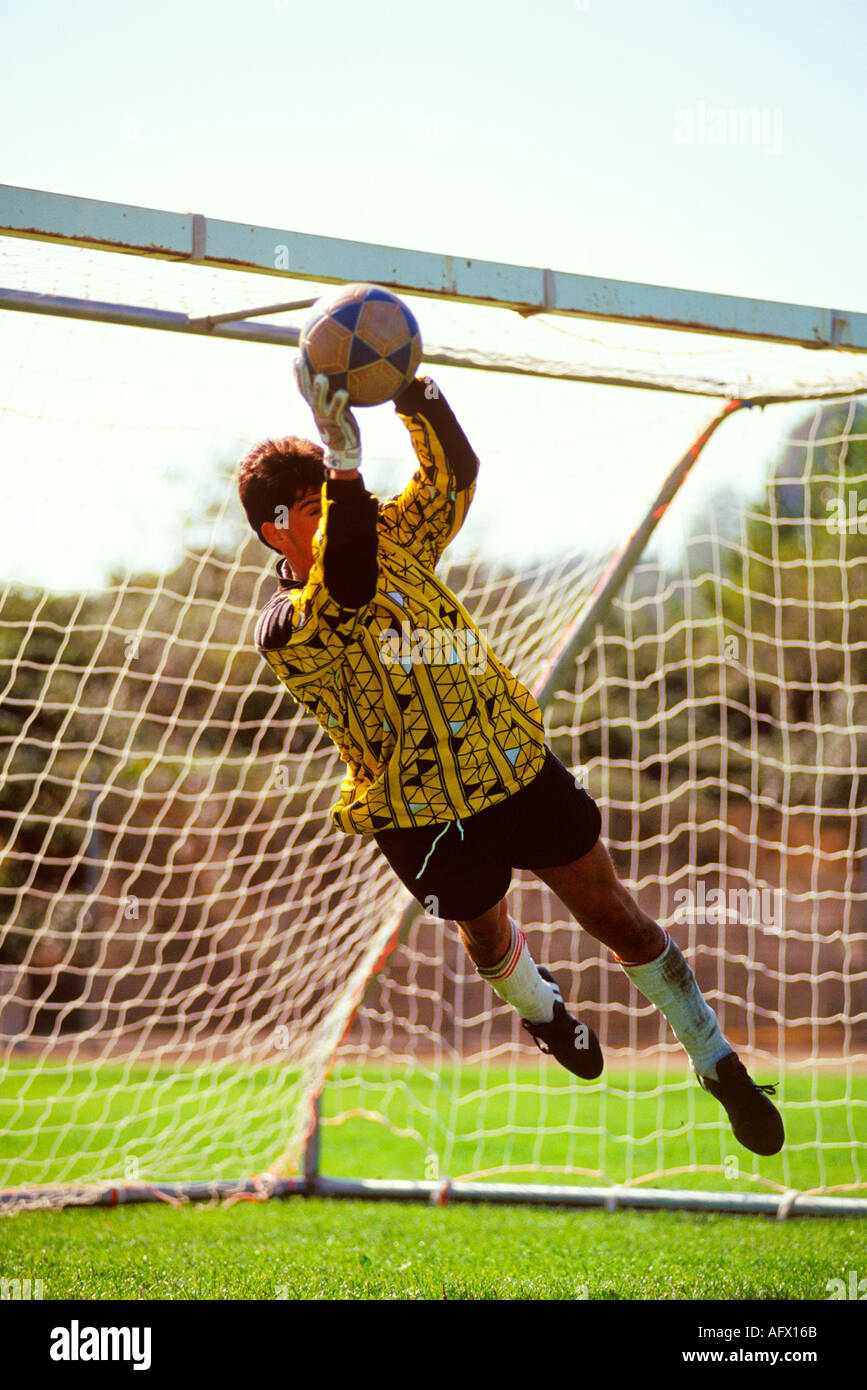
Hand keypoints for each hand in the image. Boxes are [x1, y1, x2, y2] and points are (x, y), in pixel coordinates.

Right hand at [294, 357, 360, 472]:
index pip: (303, 387)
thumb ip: (339, 391)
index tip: (297, 357)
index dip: (298, 374)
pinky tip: (344, 392)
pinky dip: (339, 402)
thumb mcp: (339, 406)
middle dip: (301, 376)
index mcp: (315, 404)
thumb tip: (347, 373)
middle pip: (305, 391)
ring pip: (318, 402)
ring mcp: (324, 417)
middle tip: (299, 360)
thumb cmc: (343, 423)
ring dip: (319, 390)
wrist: (344, 448)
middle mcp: (316, 409)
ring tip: (321, 377)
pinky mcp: (335, 423)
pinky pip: (336, 411)